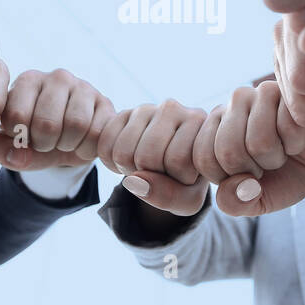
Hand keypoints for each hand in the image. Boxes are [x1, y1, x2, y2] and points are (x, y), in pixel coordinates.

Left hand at [0, 70, 114, 170]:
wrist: (67, 144)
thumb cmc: (31, 140)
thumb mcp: (5, 145)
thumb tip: (6, 140)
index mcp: (27, 80)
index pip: (17, 115)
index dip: (20, 138)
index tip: (22, 137)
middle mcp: (57, 77)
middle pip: (48, 123)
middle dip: (44, 144)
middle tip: (44, 143)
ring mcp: (84, 87)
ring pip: (76, 125)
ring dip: (66, 146)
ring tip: (63, 142)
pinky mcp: (105, 102)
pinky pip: (98, 131)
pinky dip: (87, 148)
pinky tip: (81, 143)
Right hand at [98, 100, 209, 215]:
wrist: (169, 163)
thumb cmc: (186, 180)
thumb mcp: (188, 197)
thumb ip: (169, 196)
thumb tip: (133, 181)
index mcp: (199, 122)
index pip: (178, 161)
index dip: (178, 180)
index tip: (186, 173)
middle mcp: (173, 107)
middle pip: (148, 157)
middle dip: (151, 176)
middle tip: (162, 172)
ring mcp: (145, 108)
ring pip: (124, 153)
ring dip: (130, 172)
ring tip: (147, 167)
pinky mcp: (121, 114)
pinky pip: (105, 148)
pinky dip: (112, 164)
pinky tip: (130, 160)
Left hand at [195, 81, 304, 216]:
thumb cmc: (287, 175)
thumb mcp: (256, 201)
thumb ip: (235, 203)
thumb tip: (240, 187)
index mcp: (214, 126)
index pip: (202, 159)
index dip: (230, 179)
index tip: (249, 174)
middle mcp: (232, 103)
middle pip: (228, 151)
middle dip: (256, 170)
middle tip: (270, 160)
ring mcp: (260, 92)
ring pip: (258, 142)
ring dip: (278, 157)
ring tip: (285, 147)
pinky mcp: (288, 89)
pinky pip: (286, 128)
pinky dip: (297, 143)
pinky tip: (301, 134)